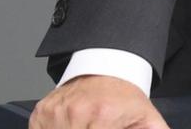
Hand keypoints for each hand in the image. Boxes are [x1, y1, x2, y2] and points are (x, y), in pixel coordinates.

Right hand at [29, 75, 168, 128]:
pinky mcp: (42, 111)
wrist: (107, 67)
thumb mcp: (148, 121)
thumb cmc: (125, 99)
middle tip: (97, 125)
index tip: (103, 128)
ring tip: (87, 124)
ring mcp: (56, 111)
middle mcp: (75, 112)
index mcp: (101, 116)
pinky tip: (71, 125)